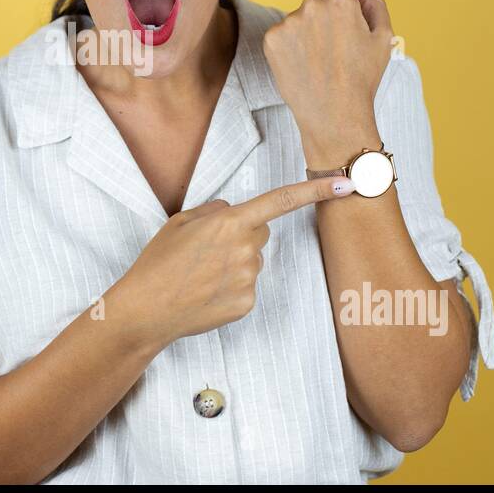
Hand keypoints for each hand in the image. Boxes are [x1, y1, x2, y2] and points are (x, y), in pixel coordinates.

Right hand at [119, 174, 355, 346]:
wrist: (146, 310)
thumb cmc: (158, 263)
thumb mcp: (180, 222)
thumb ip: (213, 210)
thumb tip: (233, 211)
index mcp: (230, 222)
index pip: (282, 200)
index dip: (317, 190)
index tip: (347, 182)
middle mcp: (246, 249)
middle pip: (260, 232)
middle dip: (242, 235)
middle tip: (206, 251)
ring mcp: (250, 279)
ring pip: (253, 260)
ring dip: (234, 263)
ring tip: (200, 275)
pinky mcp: (248, 303)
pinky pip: (247, 286)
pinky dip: (231, 287)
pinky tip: (206, 293)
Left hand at [261, 0, 393, 168]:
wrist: (334, 115)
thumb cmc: (362, 78)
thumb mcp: (384, 38)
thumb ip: (375, 3)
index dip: (348, 23)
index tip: (349, 44)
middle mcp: (312, 4)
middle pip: (318, 8)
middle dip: (325, 26)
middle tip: (334, 57)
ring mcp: (288, 21)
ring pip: (299, 22)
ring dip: (306, 37)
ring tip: (318, 64)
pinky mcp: (271, 39)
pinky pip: (282, 37)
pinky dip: (289, 50)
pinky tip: (302, 67)